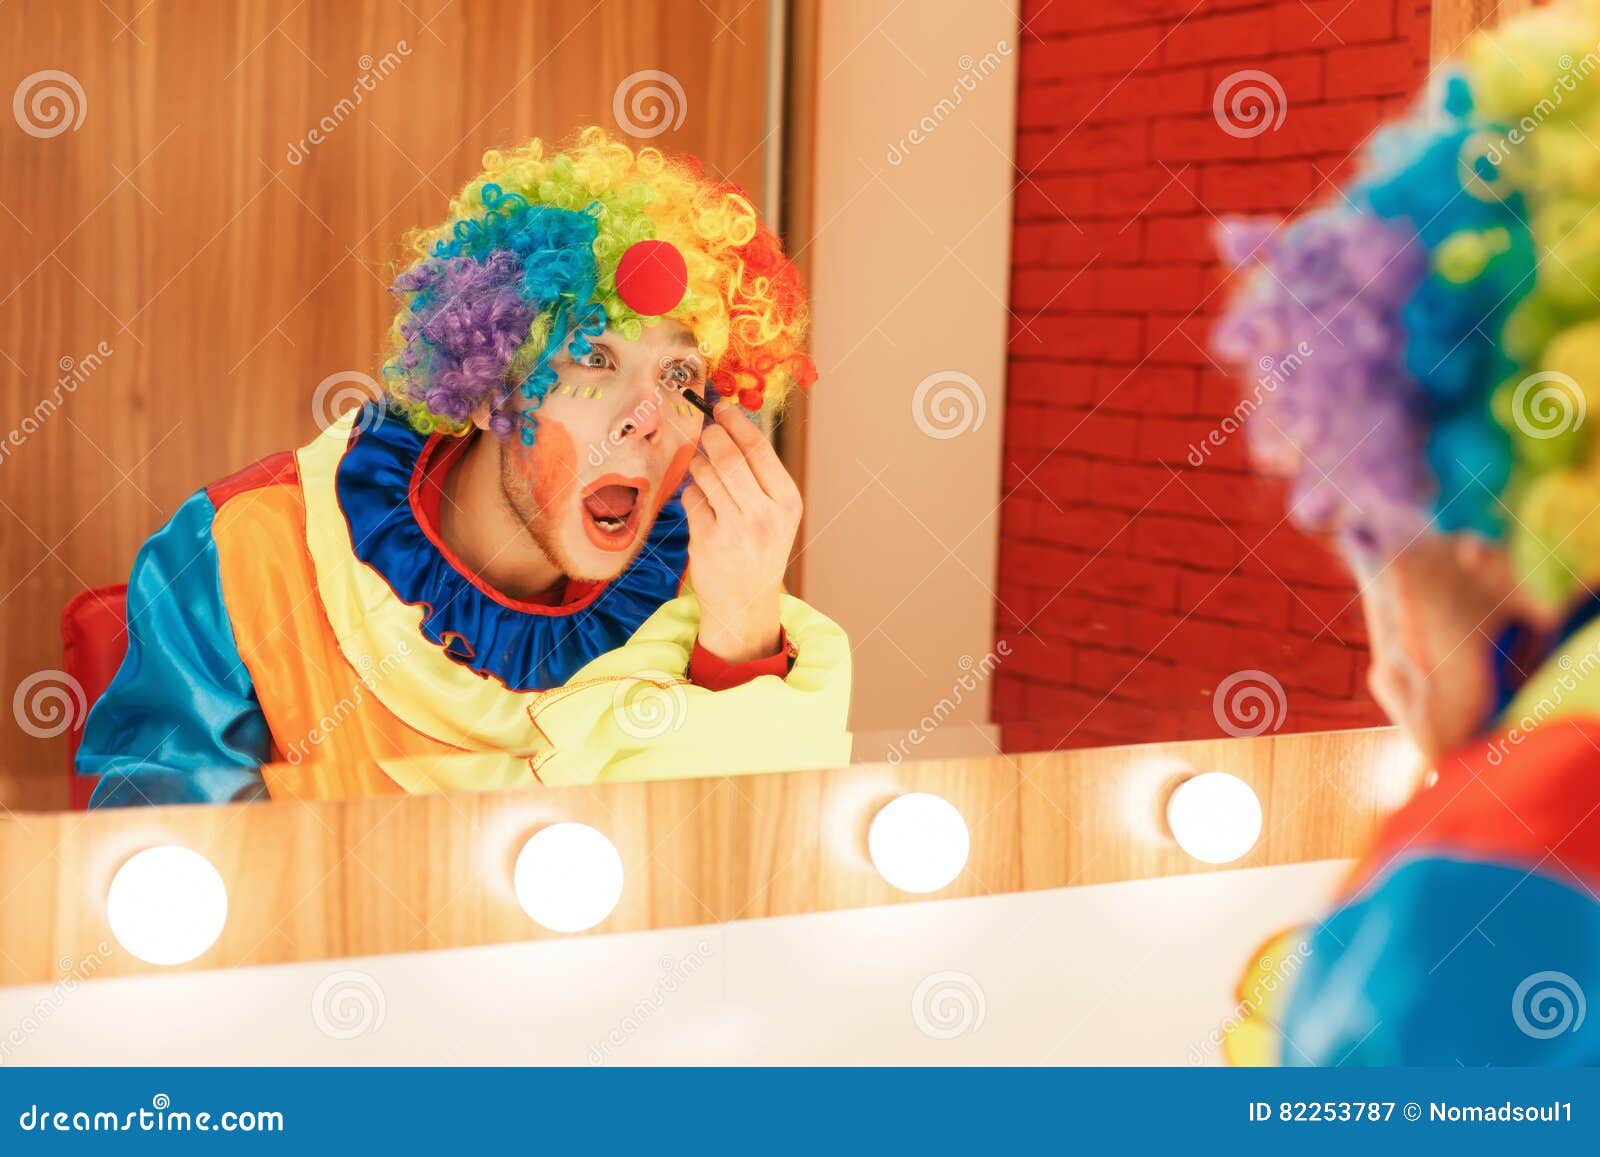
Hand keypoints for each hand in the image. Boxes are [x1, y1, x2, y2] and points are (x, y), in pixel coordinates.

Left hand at [681, 400, 801, 662]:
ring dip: (699, 465)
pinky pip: (691, 498)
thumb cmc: (760, 548)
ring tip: (705, 472)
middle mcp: (764, 515)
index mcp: (787, 502)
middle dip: (712, 437)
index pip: (759, 449)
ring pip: (705, 473)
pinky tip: (703, 506)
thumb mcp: (777, 513)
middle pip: (728, 456)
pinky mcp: (707, 540)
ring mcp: (735, 529)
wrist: (745, 602)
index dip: (736, 423)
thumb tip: (733, 425)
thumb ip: (761, 474)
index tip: (720, 408)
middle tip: (706, 433)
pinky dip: (693, 494)